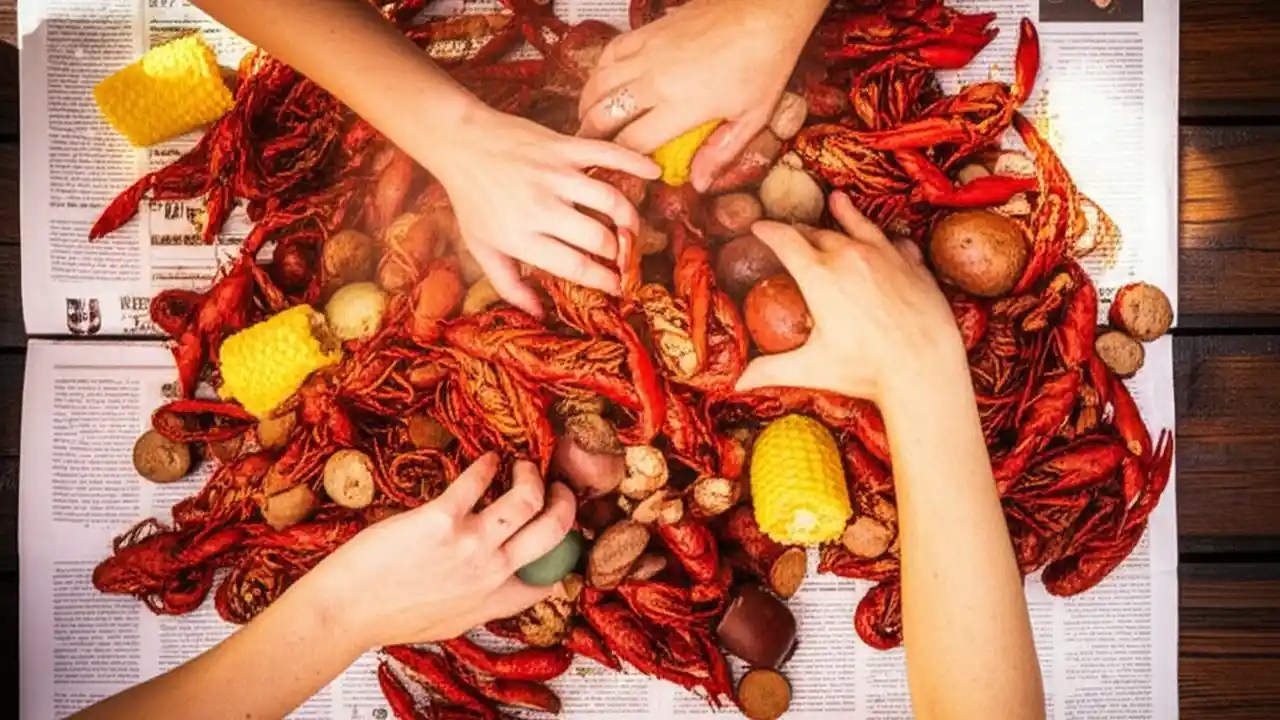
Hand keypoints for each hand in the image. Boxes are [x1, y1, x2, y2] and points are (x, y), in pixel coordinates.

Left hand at [299, 452, 575, 648]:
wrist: (345, 611)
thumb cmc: (390, 616)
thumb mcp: (450, 623)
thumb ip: (483, 603)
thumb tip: (503, 586)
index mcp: (494, 599)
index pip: (551, 576)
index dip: (567, 549)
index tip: (563, 529)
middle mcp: (491, 572)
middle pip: (555, 529)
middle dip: (564, 500)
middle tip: (556, 487)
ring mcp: (469, 545)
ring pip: (527, 499)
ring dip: (529, 473)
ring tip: (522, 465)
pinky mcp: (440, 518)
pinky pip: (477, 480)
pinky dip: (487, 464)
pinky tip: (486, 460)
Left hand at [422, 105, 659, 315]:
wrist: (460, 141)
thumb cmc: (472, 199)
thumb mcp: (482, 248)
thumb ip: (510, 285)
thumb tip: (539, 314)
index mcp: (520, 237)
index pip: (575, 266)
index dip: (604, 280)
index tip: (618, 287)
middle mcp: (540, 207)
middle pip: (599, 238)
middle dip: (621, 255)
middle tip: (627, 259)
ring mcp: (554, 174)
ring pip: (610, 201)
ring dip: (630, 219)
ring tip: (632, 230)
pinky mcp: (563, 146)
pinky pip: (607, 154)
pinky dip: (635, 163)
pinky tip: (653, 173)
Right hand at [578, 0, 822, 190]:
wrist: (765, 10)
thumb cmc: (765, 61)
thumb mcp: (752, 117)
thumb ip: (720, 153)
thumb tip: (698, 184)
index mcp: (682, 106)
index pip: (631, 143)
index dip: (618, 163)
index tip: (616, 172)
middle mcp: (655, 79)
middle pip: (604, 115)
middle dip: (591, 137)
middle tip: (589, 152)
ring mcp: (647, 52)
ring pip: (598, 84)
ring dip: (587, 107)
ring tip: (586, 123)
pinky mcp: (647, 32)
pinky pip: (609, 55)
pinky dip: (598, 74)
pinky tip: (601, 86)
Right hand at [735, 192, 966, 402]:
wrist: (924, 367)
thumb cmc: (865, 369)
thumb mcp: (811, 369)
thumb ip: (771, 370)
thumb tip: (737, 383)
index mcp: (819, 275)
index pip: (784, 240)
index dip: (767, 231)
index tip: (757, 227)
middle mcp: (850, 256)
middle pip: (817, 233)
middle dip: (799, 230)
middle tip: (789, 231)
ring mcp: (885, 256)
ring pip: (859, 226)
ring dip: (844, 214)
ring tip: (837, 200)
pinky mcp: (913, 265)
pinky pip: (895, 242)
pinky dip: (884, 238)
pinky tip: (887, 239)